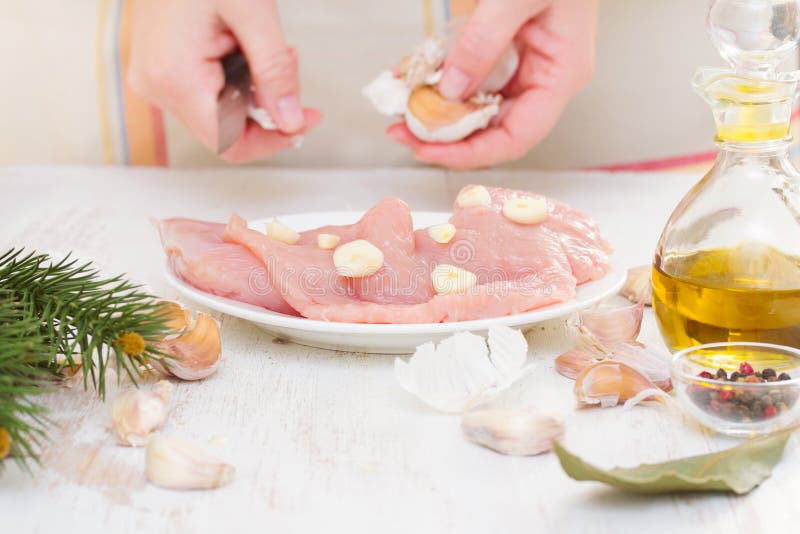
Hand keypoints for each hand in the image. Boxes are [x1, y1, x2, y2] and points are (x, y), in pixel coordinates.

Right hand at [128, 0, 321, 162]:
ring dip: (254, 91)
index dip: (274, 139)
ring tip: (266, 47)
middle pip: (226, 131)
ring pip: (219, 115)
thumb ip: (275, 71)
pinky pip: (206, 95)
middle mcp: (156, 87)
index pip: (231, 143)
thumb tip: (291, 121)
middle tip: (289, 64)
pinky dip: (236, 81)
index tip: (305, 119)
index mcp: (175, 78)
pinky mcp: (159, 71)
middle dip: (267, 107)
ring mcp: (154, 80)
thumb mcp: (254, 12)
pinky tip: (244, 50)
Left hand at [387, 0, 596, 168]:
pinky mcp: (503, 49)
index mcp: (561, 75)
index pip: (516, 137)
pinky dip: (438, 79)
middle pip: (492, 128)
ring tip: (400, 108)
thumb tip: (452, 91)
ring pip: (475, 105)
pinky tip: (410, 78)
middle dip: (444, 135)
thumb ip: (483, 42)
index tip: (428, 150)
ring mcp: (523, 64)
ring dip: (436, 110)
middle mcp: (543, 78)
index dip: (471, 153)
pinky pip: (468, 75)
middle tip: (401, 130)